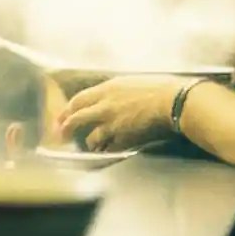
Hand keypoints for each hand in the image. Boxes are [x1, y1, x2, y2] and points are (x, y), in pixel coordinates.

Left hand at [56, 76, 185, 151]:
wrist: (173, 101)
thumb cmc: (160, 87)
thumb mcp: (132, 82)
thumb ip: (116, 91)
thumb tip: (109, 98)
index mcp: (107, 89)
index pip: (79, 100)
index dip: (68, 110)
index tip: (62, 116)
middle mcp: (105, 106)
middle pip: (77, 118)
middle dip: (66, 127)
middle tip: (61, 135)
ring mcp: (112, 123)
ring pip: (91, 137)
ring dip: (90, 143)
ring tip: (91, 147)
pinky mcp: (123, 138)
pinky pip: (108, 148)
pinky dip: (106, 151)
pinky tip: (107, 153)